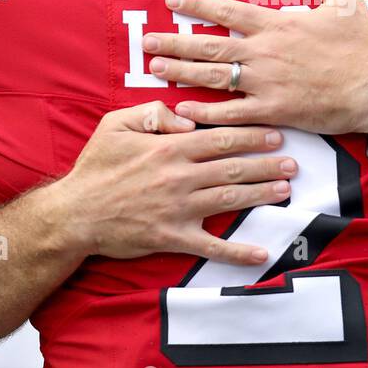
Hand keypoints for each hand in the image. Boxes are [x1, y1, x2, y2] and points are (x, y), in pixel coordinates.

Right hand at [54, 100, 296, 265]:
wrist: (74, 215)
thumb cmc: (95, 168)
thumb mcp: (116, 125)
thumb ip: (152, 114)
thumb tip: (185, 117)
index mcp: (169, 149)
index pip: (221, 138)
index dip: (252, 135)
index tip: (275, 133)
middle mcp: (180, 177)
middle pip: (234, 167)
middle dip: (267, 163)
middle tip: (293, 161)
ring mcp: (179, 209)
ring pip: (230, 199)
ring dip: (262, 195)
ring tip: (286, 190)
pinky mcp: (174, 237)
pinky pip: (212, 246)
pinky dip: (238, 251)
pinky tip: (262, 253)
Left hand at [144, 0, 367, 135]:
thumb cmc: (362, 47)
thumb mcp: (343, 1)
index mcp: (277, 25)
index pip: (226, 9)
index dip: (196, 4)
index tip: (172, 0)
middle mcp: (264, 53)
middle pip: (208, 44)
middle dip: (174, 41)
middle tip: (148, 41)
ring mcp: (265, 84)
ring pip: (212, 77)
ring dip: (181, 72)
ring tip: (156, 68)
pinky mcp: (272, 111)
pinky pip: (230, 113)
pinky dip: (204, 112)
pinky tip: (183, 109)